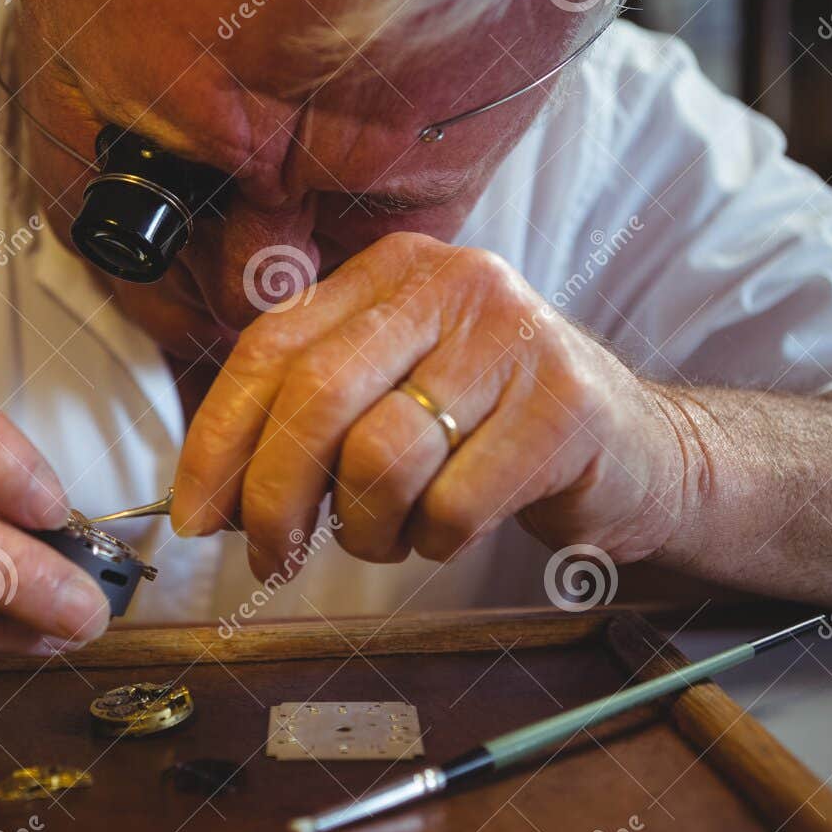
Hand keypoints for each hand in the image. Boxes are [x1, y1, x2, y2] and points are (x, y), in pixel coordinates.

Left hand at [170, 233, 695, 579]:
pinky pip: (452, 504)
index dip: (219, 439)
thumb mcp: (391, 394)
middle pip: (315, 399)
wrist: (636, 451)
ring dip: (366, 528)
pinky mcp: (565, 408)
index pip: (269, 348)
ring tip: (388, 536)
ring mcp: (515, 339)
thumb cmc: (488, 431)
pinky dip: (435, 541)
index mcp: (390, 273)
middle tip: (272, 558)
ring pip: (380, 458)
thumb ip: (305, 418)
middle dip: (275, 498)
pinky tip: (452, 529)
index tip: (195, 514)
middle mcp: (451, 284)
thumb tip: (205, 494)